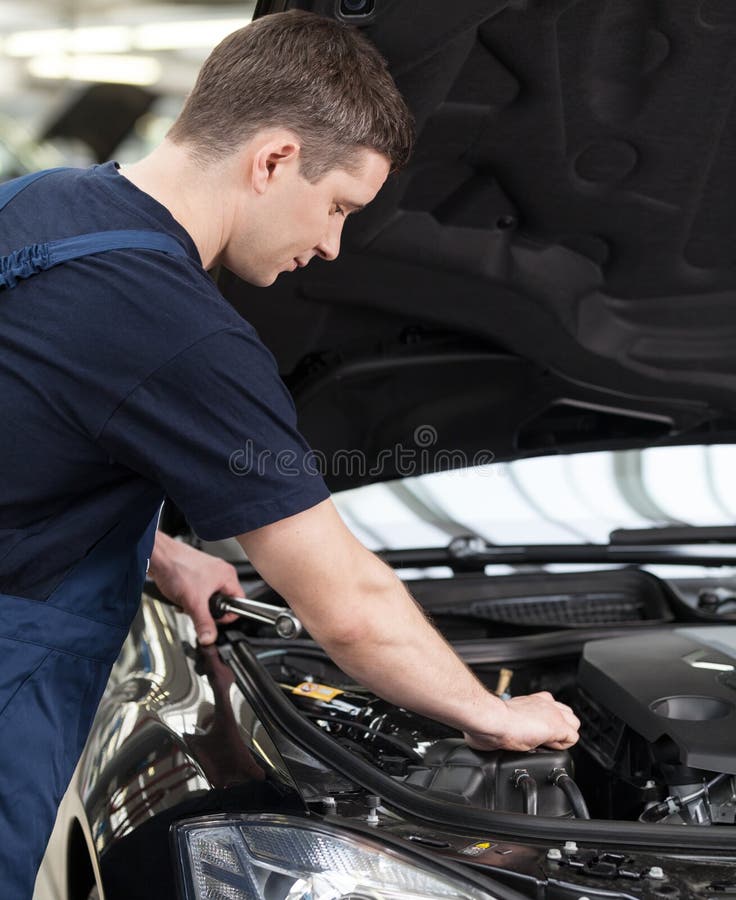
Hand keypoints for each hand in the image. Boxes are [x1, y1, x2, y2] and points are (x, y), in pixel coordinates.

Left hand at [148, 532, 241, 644]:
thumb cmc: (177, 568)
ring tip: (186, 601)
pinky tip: (181, 596)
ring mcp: (208, 572)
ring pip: (208, 598)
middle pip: (222, 602)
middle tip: (196, 609)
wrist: (158, 558)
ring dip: (196, 605)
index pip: (239, 603)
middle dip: (207, 611)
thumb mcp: (194, 602)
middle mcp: (221, 572)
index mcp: (228, 576)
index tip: (214, 620)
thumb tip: (209, 638)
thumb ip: (204, 623)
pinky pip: (198, 592)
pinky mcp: (196, 573)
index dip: (227, 615)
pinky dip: (189, 597)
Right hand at [463, 691, 579, 751]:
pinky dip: (561, 746)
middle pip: (568, 715)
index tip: (537, 732)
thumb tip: (498, 734)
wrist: (492, 719)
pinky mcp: (557, 725)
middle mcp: (545, 703)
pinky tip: (546, 746)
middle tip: (543, 739)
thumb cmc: (491, 721)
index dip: (549, 724)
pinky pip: (572, 739)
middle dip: (561, 728)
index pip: (554, 710)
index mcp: (534, 700)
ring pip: (574, 724)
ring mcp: (553, 713)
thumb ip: (513, 720)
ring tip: (545, 743)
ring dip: (563, 736)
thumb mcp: (506, 718)